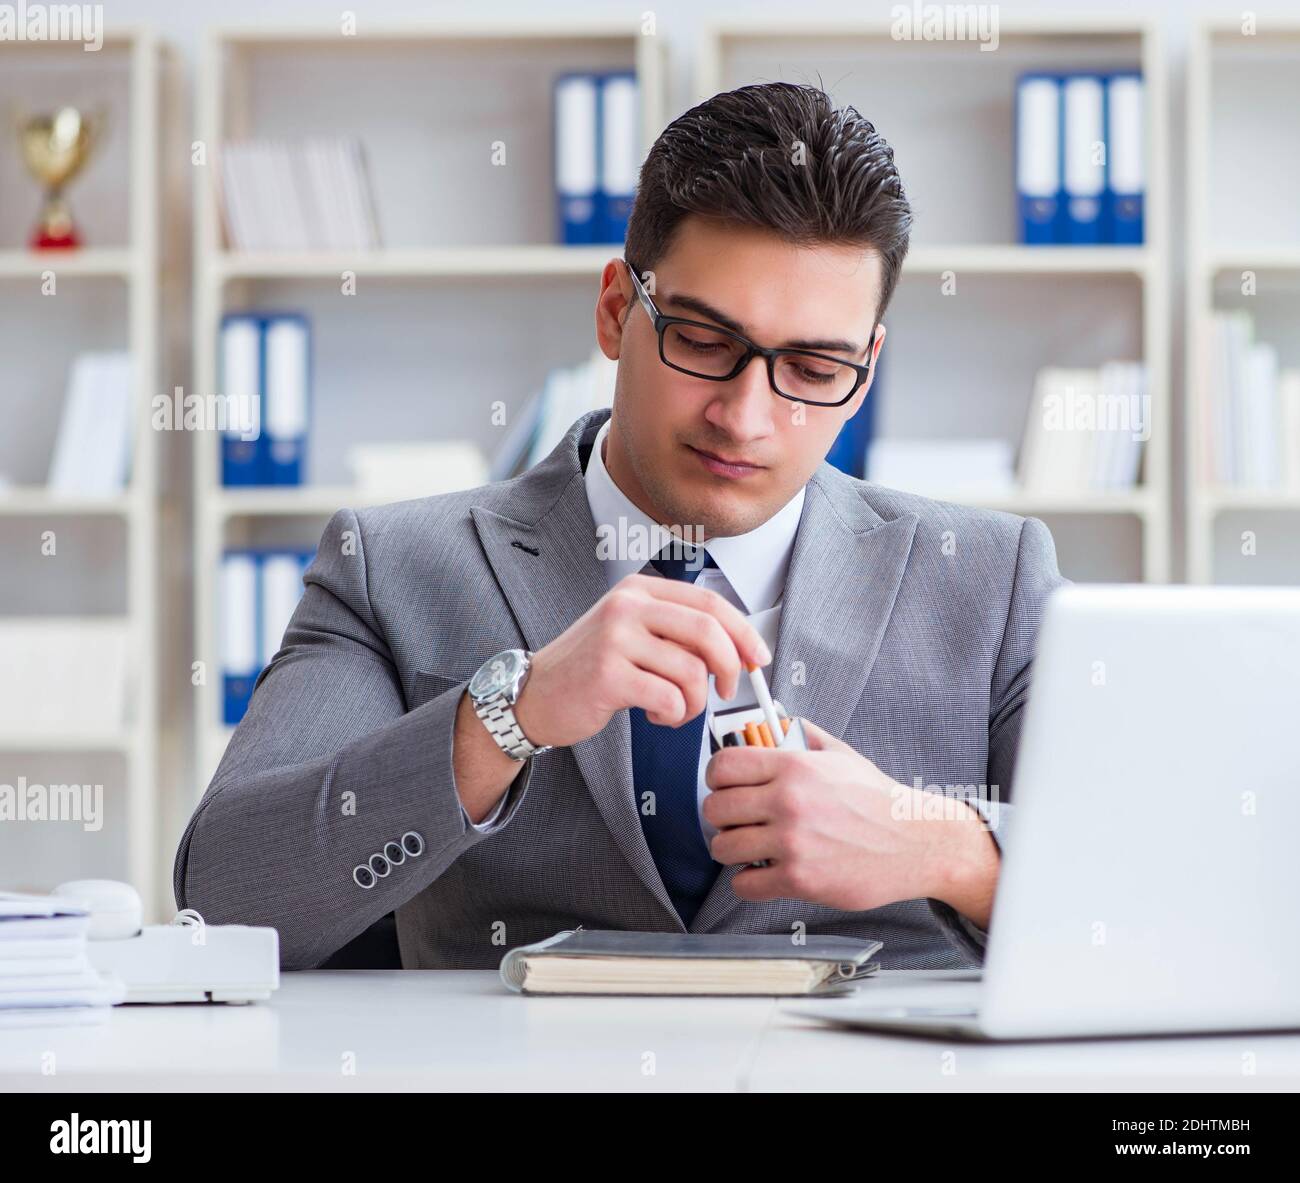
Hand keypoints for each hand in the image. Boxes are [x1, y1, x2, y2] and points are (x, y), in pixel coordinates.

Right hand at [513, 572, 770, 749]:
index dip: (743, 632)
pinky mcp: (608, 674)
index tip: (757, 659)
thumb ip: (677, 632)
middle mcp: (627, 606)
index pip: (710, 602)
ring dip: (694, 702)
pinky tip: (655, 716)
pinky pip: (669, 698)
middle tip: (726, 691)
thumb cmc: (590, 669)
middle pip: (707, 631)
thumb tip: (739, 648)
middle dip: (728, 667)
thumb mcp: (632, 633)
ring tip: (675, 709)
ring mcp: (615, 638)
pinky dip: (673, 715)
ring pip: (691, 671)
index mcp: (639, 590)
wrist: (534, 695)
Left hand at [701, 719, 999, 924]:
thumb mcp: (841, 754)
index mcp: (794, 766)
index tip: (722, 786)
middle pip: (715, 808)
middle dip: (722, 815)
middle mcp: (788, 802)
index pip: (723, 765)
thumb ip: (802, 736)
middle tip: (737, 819)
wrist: (916, 842)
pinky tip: (764, 872)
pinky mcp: (800, 880)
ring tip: (750, 847)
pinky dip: (749, 881)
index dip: (716, 777)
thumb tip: (772, 722)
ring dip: (732, 849)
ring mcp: (792, 843)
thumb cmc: (878, 800)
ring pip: (723, 847)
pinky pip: (744, 884)